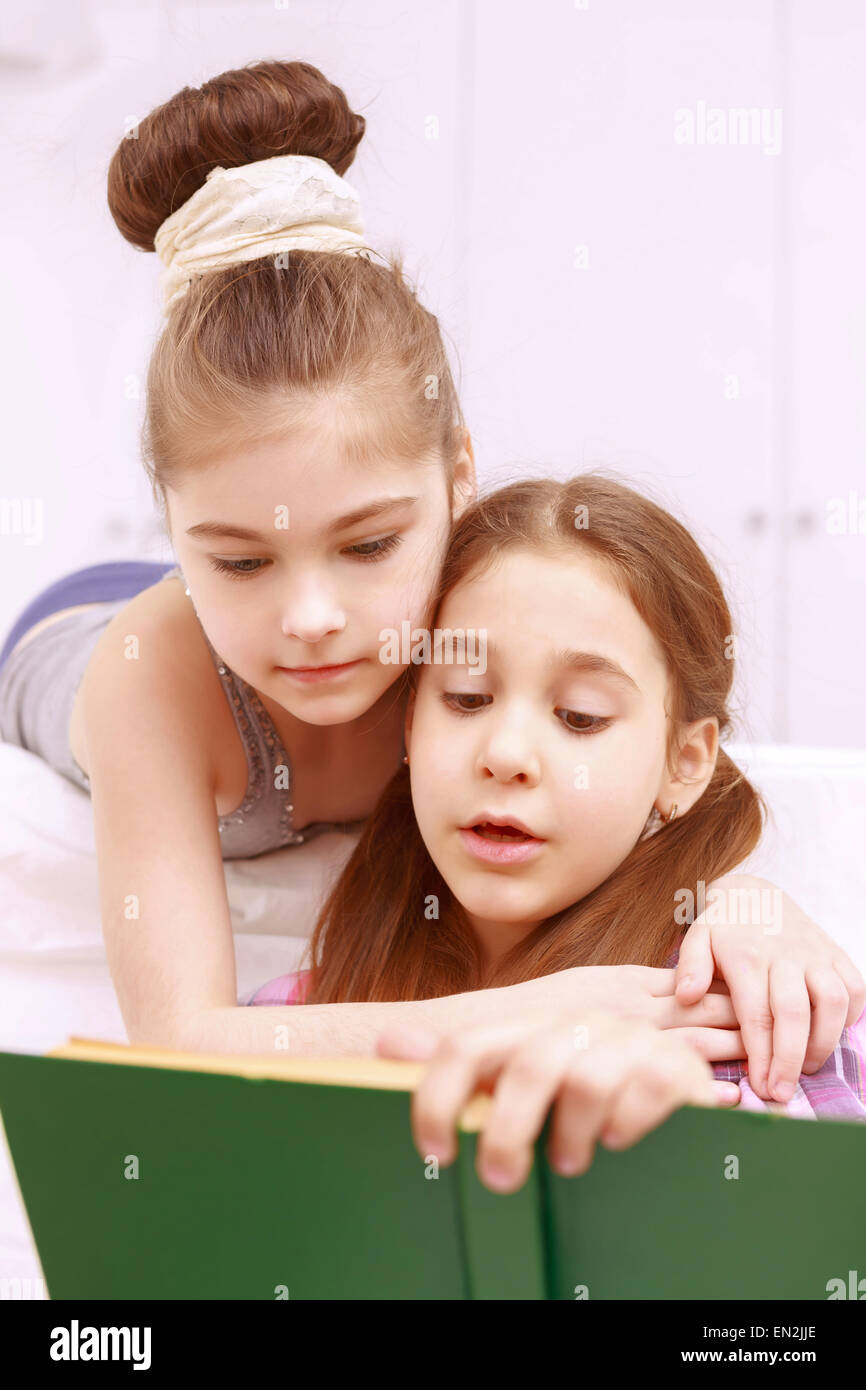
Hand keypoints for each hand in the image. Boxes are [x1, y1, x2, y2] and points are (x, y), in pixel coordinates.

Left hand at [377, 1011, 739, 1193]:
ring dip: (572, 1136)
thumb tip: (386, 1042)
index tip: (434, 1153)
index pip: (468, 1046)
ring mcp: (629, 1042)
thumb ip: (461, 1067)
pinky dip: (627, 1127)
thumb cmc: (584, 1096)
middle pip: (528, 1065)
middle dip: (508, 1130)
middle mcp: (576, 1026)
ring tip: (569, 1166)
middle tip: (500, 1179)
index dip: (439, 1097)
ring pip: (587, 1082)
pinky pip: (647, 1091)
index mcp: (528, 1029)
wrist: (677, 1090)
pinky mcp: (676, 1067)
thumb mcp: (519, 1082)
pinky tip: (620, 1144)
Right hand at [465, 963, 747, 1064]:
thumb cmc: (499, 1029)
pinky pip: (661, 1069)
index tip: (740, 998)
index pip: (672, 983)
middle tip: (769, 1025)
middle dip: (730, 1013)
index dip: (709, 991)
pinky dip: (699, 1080)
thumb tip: (610, 1027)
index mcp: (605, 982)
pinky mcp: (604, 1058)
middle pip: (689, 1003)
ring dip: (724, 1045)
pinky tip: (725, 1096)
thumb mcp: (552, 1008)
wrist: (459, 1037)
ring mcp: (611, 1027)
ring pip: (684, 1033)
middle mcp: (616, 999)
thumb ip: (588, 1015)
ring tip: (762, 1059)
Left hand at [675, 875, 865, 1102]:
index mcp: (747, 956)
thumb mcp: (697, 937)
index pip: (757, 1014)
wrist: (755, 892)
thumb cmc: (723, 926)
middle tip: (781, 1092)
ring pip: (832, 1002)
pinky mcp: (835, 953)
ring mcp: (815, 953)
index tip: (759, 1087)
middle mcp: (785, 955)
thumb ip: (690, 966)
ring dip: (824, 1042)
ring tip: (806, 1069)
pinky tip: (830, 1037)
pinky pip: (855, 988)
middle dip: (790, 1060)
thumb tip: (687, 998)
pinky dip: (850, 1017)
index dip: (761, 1056)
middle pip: (795, 1014)